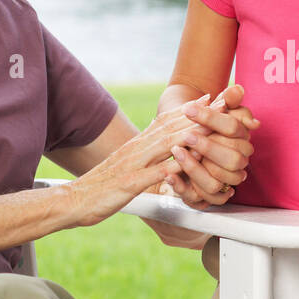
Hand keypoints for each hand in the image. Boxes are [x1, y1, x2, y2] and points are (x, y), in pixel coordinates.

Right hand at [67, 107, 206, 226]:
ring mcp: (133, 164)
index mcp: (139, 145)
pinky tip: (186, 163)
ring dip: (190, 133)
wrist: (74, 200)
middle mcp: (137, 149)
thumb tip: (168, 157)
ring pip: (166, 145)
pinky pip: (152, 174)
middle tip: (224, 103)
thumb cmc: (103, 188)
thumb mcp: (130, 168)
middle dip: (200, 114)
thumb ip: (148, 159)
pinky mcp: (129, 184)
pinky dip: (170, 167)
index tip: (212, 98)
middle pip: (173, 126)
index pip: (168, 121)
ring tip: (213, 124)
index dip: (191, 109)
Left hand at [159, 84, 257, 208]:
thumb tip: (236, 91)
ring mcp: (221, 183)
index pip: (234, 129)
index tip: (189, 109)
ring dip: (193, 167)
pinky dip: (181, 186)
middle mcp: (236, 164)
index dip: (212, 118)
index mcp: (242, 141)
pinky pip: (196, 198)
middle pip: (233, 160)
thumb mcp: (216, 111)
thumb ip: (228, 100)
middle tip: (186, 135)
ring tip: (175, 152)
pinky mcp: (203, 197)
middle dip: (208, 146)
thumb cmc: (206, 127)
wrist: (189, 149)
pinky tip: (168, 176)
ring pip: (215, 183)